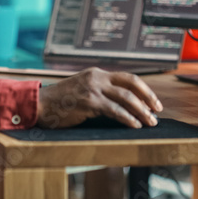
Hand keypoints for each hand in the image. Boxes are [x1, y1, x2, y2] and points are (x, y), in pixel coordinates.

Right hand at [35, 68, 162, 128]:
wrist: (40, 104)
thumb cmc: (61, 102)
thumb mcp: (83, 89)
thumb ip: (101, 92)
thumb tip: (125, 106)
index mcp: (97, 73)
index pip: (129, 78)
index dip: (145, 90)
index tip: (155, 102)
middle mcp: (97, 77)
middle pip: (131, 85)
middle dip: (148, 99)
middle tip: (157, 111)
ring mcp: (93, 89)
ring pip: (126, 98)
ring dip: (141, 111)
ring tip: (150, 122)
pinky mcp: (89, 102)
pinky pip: (114, 110)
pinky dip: (127, 118)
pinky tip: (134, 125)